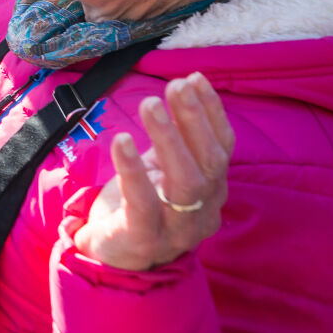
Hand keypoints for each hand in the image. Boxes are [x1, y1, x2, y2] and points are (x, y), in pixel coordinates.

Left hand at [72, 74, 232, 270]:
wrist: (109, 254)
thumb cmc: (139, 203)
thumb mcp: (162, 167)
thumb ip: (177, 135)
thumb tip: (187, 84)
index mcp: (211, 191)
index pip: (223, 148)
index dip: (212, 112)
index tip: (195, 78)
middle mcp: (203, 211)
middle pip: (210, 163)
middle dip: (194, 120)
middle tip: (175, 86)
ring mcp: (177, 230)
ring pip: (185, 183)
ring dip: (169, 139)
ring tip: (150, 104)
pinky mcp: (143, 239)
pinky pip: (143, 203)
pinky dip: (133, 170)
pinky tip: (121, 141)